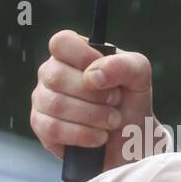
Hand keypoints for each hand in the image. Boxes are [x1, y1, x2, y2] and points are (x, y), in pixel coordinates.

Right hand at [30, 29, 160, 171]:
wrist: (132, 139)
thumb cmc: (130, 101)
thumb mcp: (138, 75)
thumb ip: (123, 65)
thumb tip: (91, 75)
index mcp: (71, 53)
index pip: (61, 43)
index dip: (83, 58)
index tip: (104, 76)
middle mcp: (52, 73)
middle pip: (56, 76)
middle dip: (94, 94)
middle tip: (115, 102)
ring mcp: (42, 100)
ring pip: (56, 104)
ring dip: (92, 116)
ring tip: (111, 121)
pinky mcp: (42, 127)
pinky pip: (52, 129)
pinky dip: (82, 135)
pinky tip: (98, 137)